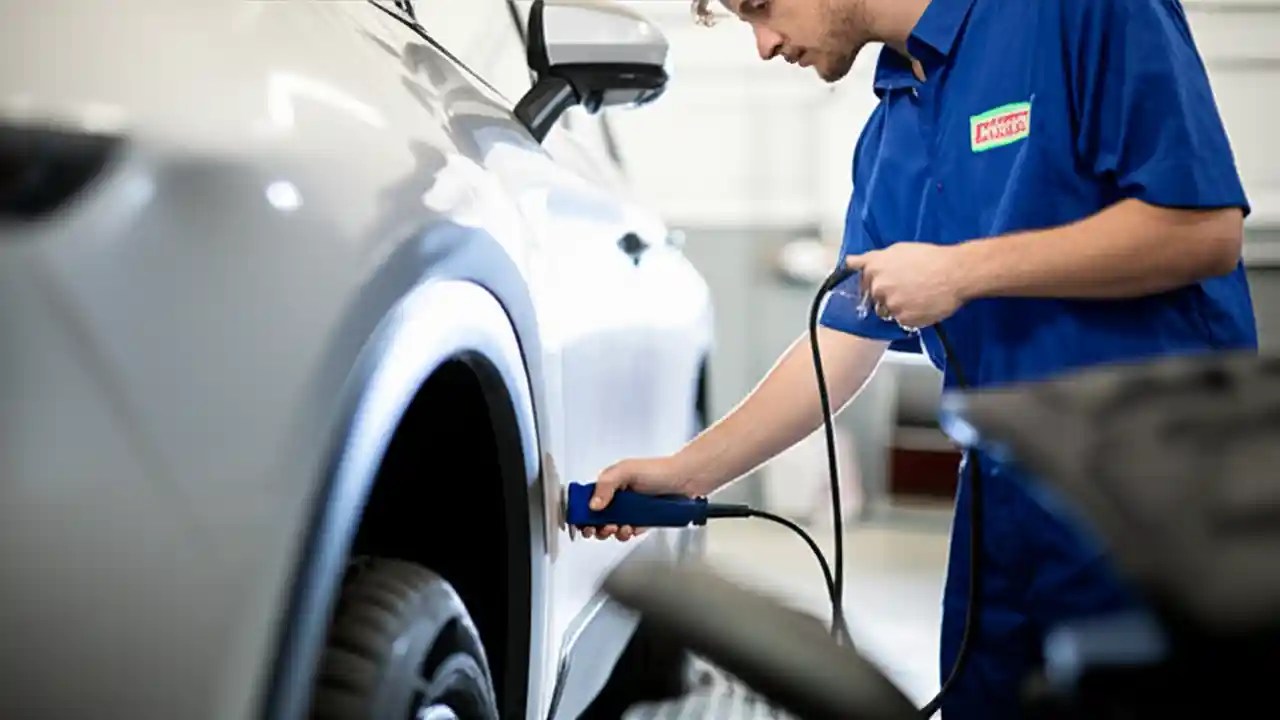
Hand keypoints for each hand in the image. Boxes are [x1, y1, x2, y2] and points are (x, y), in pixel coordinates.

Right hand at [582, 456, 698, 541]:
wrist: (685, 480)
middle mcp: (618, 497)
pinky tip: (632, 528)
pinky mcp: (641, 520)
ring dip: (613, 531)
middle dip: (596, 526)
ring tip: (620, 527)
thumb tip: (593, 504)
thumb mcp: (627, 471)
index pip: (588, 499)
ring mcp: (629, 510)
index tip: (581, 521)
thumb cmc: (659, 470)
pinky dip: (628, 533)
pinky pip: (629, 531)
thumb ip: (607, 485)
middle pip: (597, 518)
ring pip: (612, 527)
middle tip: (602, 527)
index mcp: (610, 483)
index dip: (582, 512)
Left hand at [845, 242, 968, 327]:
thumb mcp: (898, 250)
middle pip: (872, 297)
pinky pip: (900, 321)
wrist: (955, 273)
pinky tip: (922, 304)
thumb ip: (872, 259)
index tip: (879, 283)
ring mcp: (890, 304)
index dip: (870, 282)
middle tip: (906, 288)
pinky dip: (910, 316)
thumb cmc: (931, 259)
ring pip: (886, 311)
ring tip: (917, 296)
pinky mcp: (903, 319)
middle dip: (885, 294)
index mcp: (874, 267)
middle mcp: (878, 286)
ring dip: (896, 307)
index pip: (859, 280)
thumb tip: (851, 262)